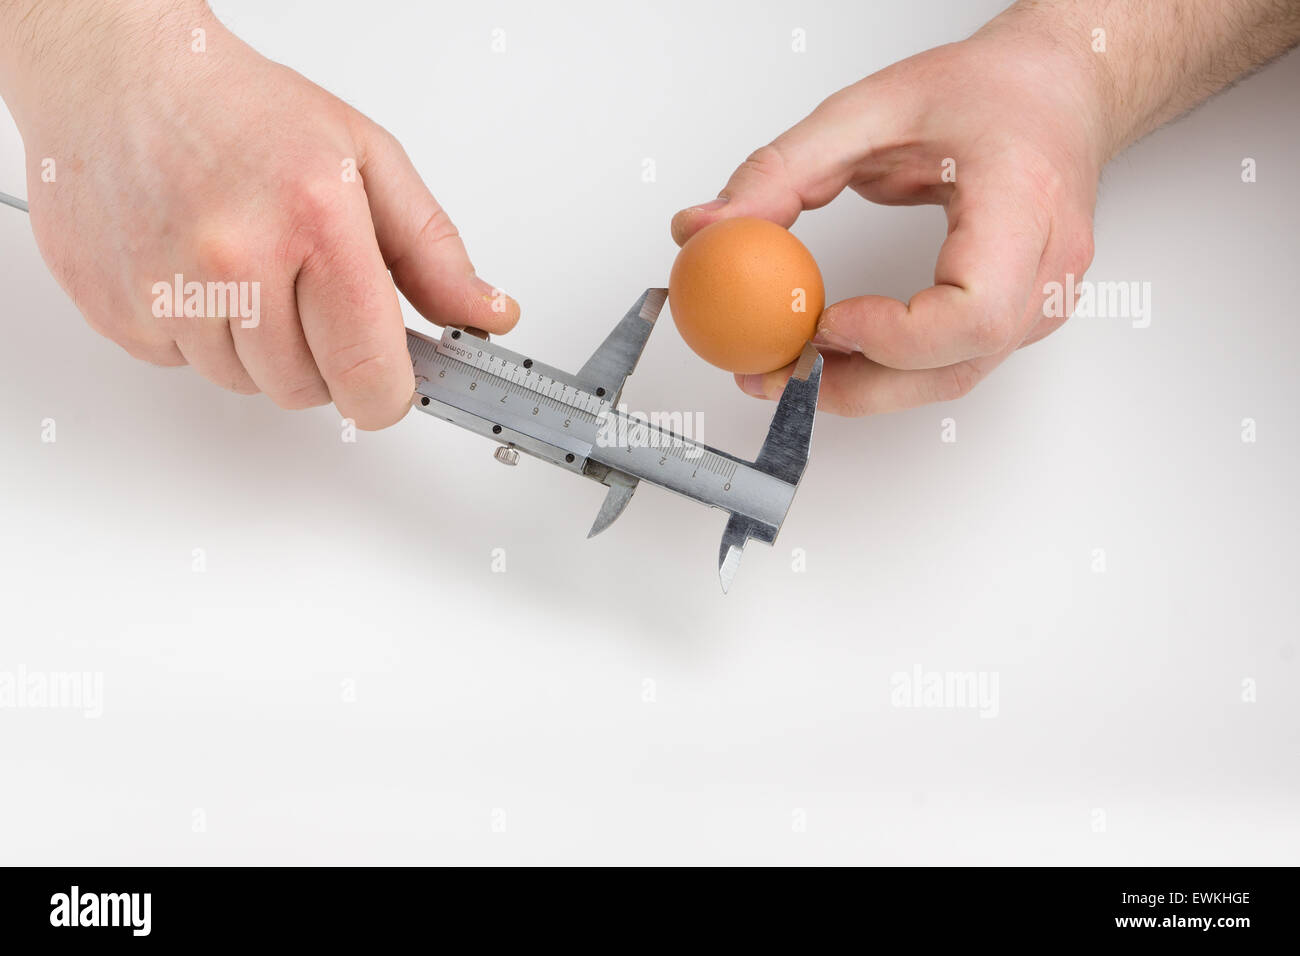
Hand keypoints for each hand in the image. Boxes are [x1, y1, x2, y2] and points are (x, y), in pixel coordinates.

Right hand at [4, 2, 517, 428]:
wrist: (114, 74)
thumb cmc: (241, 111)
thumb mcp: (366, 160)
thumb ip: (433, 251)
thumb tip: (487, 313)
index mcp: (314, 220)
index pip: (368, 372)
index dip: (388, 394)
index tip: (391, 385)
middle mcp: (236, 258)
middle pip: (307, 390)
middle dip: (323, 360)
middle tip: (310, 293)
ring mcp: (167, 289)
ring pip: (244, 384)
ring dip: (260, 348)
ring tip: (250, 269)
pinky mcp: (116, 310)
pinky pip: (183, 366)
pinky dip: (200, 335)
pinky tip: (199, 273)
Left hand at [671, 30, 1102, 415]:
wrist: (1059, 91)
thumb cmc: (987, 91)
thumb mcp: (868, 109)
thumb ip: (780, 171)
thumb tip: (702, 230)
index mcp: (1023, 199)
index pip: (974, 308)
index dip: (894, 335)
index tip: (826, 322)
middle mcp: (1046, 262)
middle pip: (957, 365)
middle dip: (856, 383)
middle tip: (773, 371)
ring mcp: (1043, 299)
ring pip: (952, 379)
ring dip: (865, 385)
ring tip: (789, 365)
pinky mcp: (1022, 317)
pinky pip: (953, 366)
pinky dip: (889, 369)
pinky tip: (835, 350)